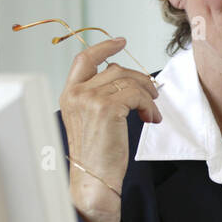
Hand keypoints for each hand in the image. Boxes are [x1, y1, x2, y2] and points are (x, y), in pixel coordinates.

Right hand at [58, 37, 159, 221]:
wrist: (93, 179)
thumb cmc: (95, 156)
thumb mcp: (90, 120)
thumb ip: (99, 97)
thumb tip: (125, 79)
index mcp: (69, 94)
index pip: (85, 59)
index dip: (104, 47)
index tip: (121, 41)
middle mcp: (76, 93)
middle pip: (115, 69)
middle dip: (139, 79)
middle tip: (153, 94)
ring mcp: (89, 99)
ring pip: (128, 80)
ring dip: (147, 94)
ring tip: (152, 111)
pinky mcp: (106, 108)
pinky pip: (137, 95)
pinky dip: (149, 105)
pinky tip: (150, 119)